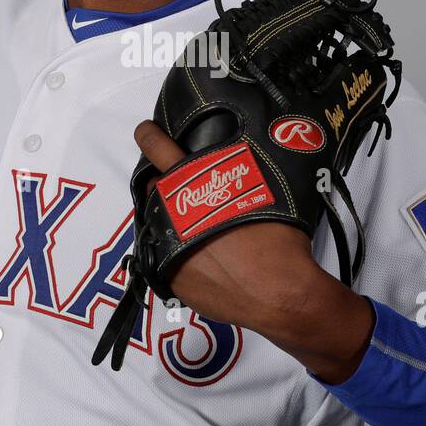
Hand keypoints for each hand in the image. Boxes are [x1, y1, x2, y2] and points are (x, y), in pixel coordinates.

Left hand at [132, 120, 374, 381]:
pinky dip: (178, 252)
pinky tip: (200, 257)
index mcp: (195, 187)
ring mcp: (168, 249)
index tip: (146, 132)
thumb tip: (236, 165)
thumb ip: (238, 174)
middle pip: (154, 190)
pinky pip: (166, 257)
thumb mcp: (265, 189)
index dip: (150, 138)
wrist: (280, 293)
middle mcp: (173, 216)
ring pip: (157, 223)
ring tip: (191, 223)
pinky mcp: (171, 278)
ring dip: (170, 219)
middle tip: (179, 187)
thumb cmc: (280, 239)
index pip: (161, 151)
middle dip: (162, 185)